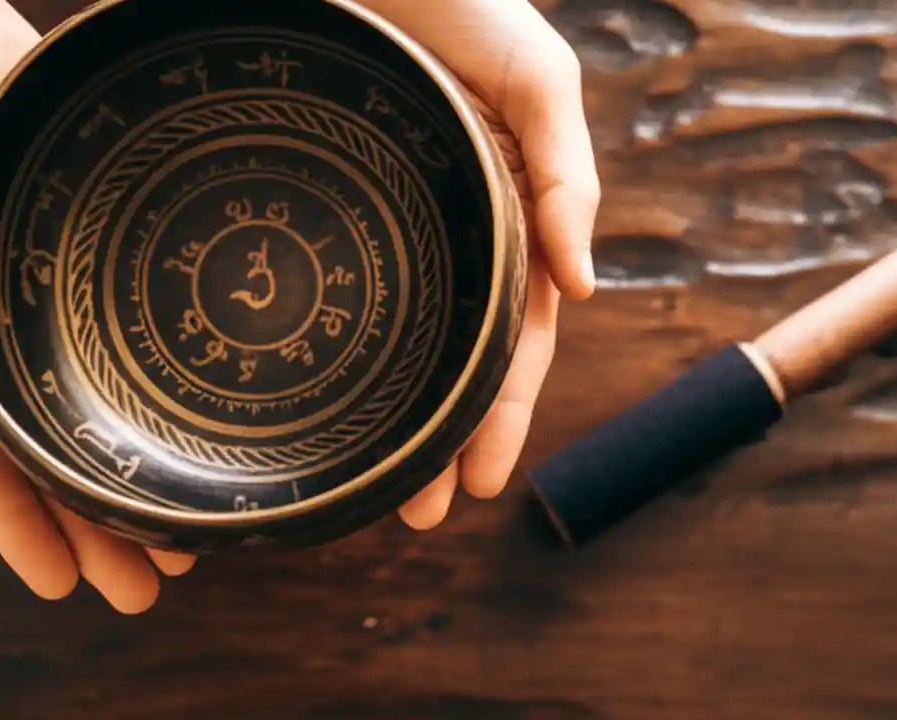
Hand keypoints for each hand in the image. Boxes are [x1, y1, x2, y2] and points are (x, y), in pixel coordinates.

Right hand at [0, 0, 194, 613]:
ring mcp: (49, 300)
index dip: (20, 522)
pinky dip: (161, 387)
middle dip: (96, 524)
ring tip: (187, 541)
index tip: (66, 584)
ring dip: (137, 475)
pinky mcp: (97, 256)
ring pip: (100, 406)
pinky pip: (134, 330)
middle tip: (152, 587)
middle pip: (53, 450)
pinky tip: (203, 428)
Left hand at [354, 0, 601, 528]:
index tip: (477, 487)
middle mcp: (441, 231)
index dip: (503, 412)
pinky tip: (309, 400)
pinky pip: (323, 286)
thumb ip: (566, 174)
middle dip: (442, 440)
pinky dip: (324, 348)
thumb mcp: (536, 74)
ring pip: (390, 336)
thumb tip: (587, 288)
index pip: (512, 334)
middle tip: (416, 517)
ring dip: (388, 416)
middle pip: (451, 355)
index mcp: (500, 214)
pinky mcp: (313, 201)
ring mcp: (378, 222)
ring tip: (368, 492)